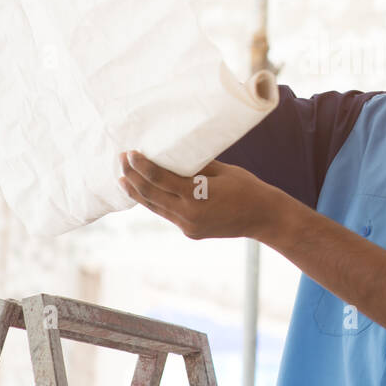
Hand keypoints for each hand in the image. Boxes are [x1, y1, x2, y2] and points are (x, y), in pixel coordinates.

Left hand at [117, 151, 285, 241]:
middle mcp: (188, 215)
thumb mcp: (222, 170)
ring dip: (138, 192)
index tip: (130, 153)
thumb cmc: (247, 188)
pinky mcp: (190, 232)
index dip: (142, 166)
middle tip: (121, 160)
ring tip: (123, 177)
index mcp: (196, 197)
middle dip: (132, 177)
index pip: (159, 179)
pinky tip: (146, 192)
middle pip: (150, 195)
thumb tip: (173, 153)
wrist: (264, 218)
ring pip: (154, 208)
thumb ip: (195, 166)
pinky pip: (167, 214)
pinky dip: (154, 202)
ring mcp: (188, 226)